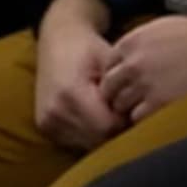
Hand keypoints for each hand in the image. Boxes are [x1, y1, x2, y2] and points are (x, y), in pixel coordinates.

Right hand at [33, 18, 125, 152]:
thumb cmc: (89, 48)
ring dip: (103, 134)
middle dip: (116, 130)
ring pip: (88, 146)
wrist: (57, 40)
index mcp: (70, 93)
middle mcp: (54, 112)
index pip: (107, 127)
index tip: (133, 106)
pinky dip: (90, 134)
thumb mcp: (109, 60)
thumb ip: (122, 87)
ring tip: (110, 111)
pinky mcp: (45, 128)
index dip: (125, 120)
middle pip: (98, 140)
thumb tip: (141, 111)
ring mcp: (47, 123)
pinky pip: (76, 143)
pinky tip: (96, 115)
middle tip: (125, 110)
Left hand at [98, 14, 186, 122]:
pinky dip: (145, 120)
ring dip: (131, 109)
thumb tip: (127, 60)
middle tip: (135, 101)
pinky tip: (160, 114)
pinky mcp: (160, 103)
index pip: (107, 67)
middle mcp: (133, 62)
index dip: (117, 78)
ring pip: (120, 106)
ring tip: (149, 109)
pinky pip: (138, 119)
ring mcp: (145, 84)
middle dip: (119, 96)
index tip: (128, 84)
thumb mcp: (164, 27)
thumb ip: (140, 43)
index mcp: (132, 41)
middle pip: (109, 88)